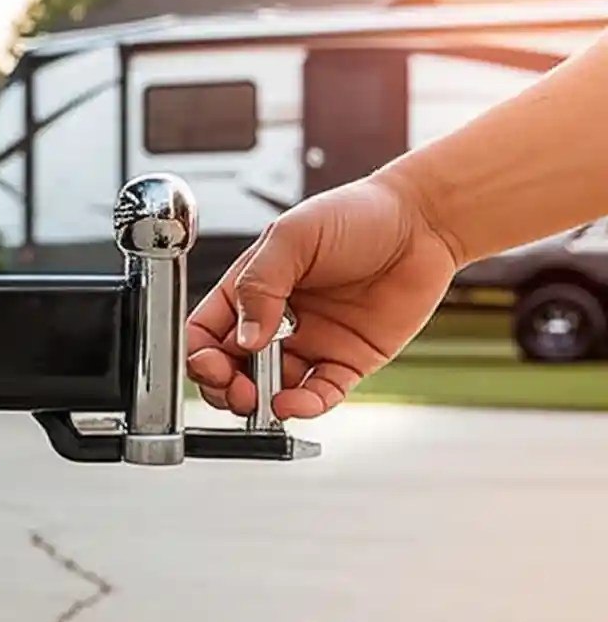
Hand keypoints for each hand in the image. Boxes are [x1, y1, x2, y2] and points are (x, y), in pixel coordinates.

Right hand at [185, 175, 459, 419]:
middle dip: (223, 386)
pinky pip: (319, 394)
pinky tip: (296, 403)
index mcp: (250, 289)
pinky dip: (304, 406)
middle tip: (233, 388)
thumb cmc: (357, 215)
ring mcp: (310, 344)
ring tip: (262, 399)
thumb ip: (260, 283)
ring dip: (260, 401)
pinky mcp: (346, 362)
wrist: (421, 223)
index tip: (207, 363)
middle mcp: (274, 321)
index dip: (199, 354)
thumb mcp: (292, 236)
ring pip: (270, 389)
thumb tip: (245, 337)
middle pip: (231, 369)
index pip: (207, 331)